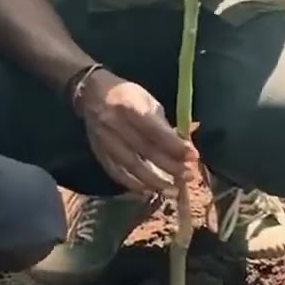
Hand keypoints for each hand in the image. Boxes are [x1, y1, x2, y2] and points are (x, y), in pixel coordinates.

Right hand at [76, 70, 196, 192]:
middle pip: (146, 151)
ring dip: (154, 181)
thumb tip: (184, 148)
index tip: (193, 156)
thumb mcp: (147, 101)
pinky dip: (133, 184)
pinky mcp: (98, 152)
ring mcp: (105, 140)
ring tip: (172, 191)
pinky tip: (148, 191)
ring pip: (131, 166)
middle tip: (189, 176)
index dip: (175, 146)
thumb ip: (164, 126)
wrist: (91, 93)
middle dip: (170, 166)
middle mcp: (115, 125)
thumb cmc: (127, 95)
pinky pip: (116, 172)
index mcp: (130, 107)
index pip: (155, 131)